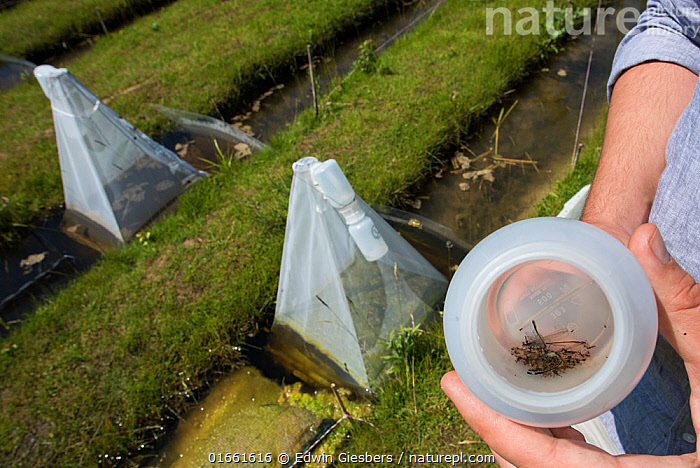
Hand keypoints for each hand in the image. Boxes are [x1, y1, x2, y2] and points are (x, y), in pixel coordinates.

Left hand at [442, 223, 699, 466]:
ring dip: (521, 441)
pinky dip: (556, 450)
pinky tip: (554, 420)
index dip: (492, 427)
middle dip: (495, 432)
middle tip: (466, 384)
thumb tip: (644, 237)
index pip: (548, 464)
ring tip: (497, 393)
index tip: (452, 386)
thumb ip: (688, 305)